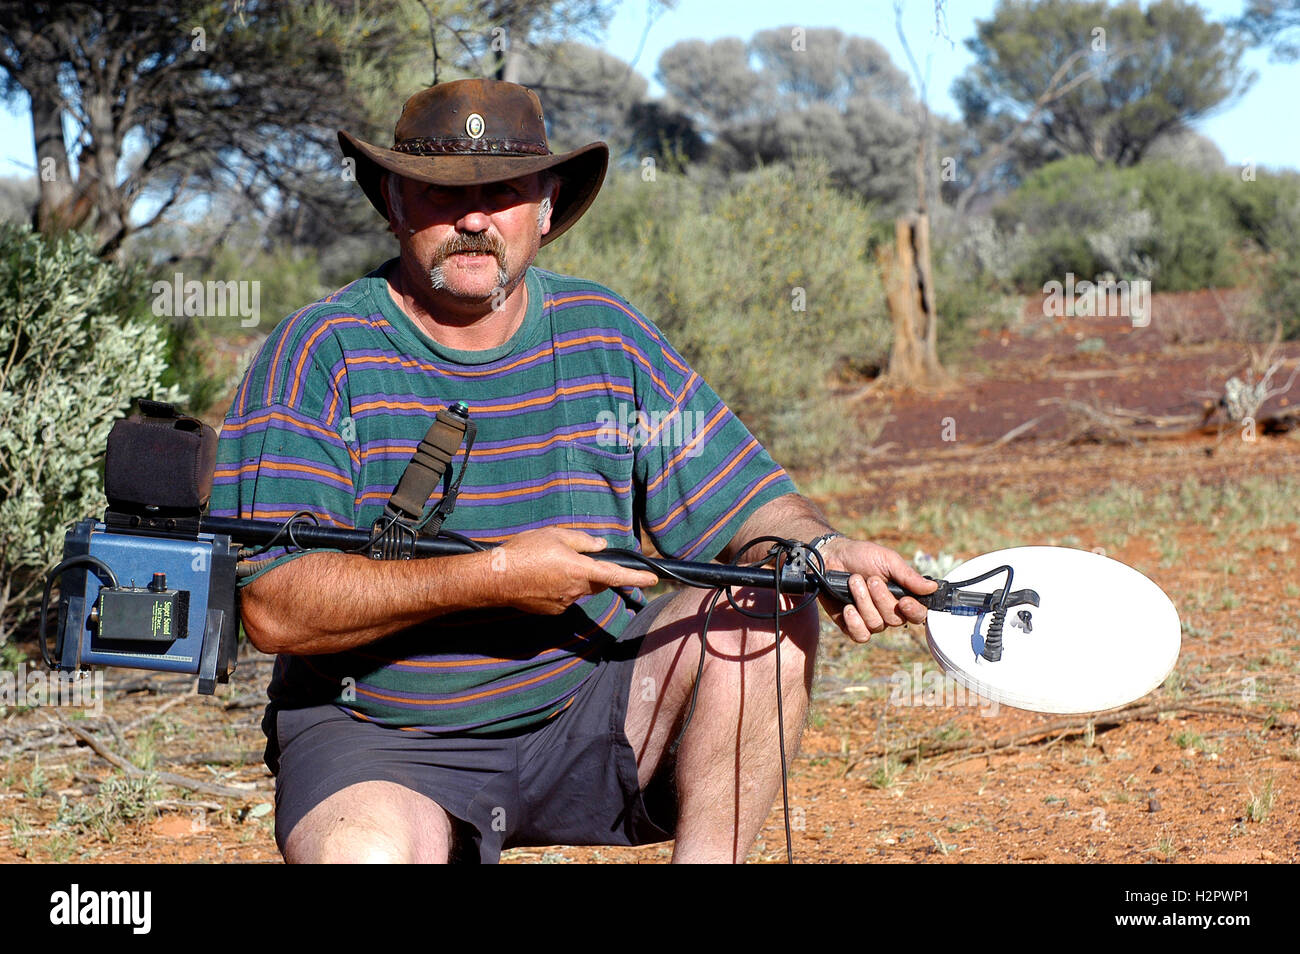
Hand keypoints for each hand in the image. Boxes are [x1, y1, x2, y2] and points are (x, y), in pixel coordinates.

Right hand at [489, 528, 658, 614]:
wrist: (495, 577)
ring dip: (573, 578)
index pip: (616, 575)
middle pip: (597, 582)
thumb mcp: (556, 535)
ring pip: (579, 590)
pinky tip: (539, 577)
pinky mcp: (551, 611)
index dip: (636, 577)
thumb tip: (600, 545)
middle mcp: (576, 591)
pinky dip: (558, 587)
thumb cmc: (524, 551)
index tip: (652, 578)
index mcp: (580, 570)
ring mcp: (564, 603)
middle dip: (594, 571)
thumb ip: (583, 540)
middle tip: (572, 556)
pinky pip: (564, 597)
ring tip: (547, 563)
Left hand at [817, 537, 937, 642]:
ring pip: (877, 625)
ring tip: (854, 582)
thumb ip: (908, 576)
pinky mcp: (851, 625)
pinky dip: (854, 622)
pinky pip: (860, 636)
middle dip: (881, 599)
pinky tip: (848, 607)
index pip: (917, 615)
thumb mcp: (887, 560)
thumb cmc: (861, 556)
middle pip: (896, 620)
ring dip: (864, 602)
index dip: (914, 611)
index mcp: (901, 596)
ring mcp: (869, 619)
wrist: (831, 557)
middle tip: (871, 579)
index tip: (904, 601)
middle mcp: (888, 611)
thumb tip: (932, 587)